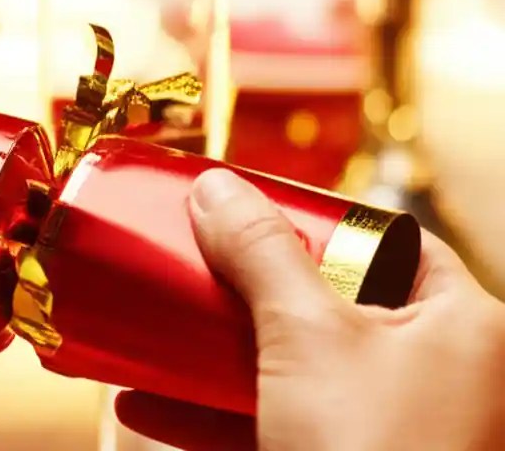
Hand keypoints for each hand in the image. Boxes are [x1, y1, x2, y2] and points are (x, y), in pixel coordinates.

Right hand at [116, 170, 504, 450]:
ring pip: (295, 371)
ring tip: (147, 334)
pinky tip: (149, 407)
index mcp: (466, 326)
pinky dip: (216, 416)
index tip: (249, 209)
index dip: (316, 221)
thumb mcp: (306, 335)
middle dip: (244, 293)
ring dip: (214, 357)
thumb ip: (261, 253)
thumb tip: (215, 187)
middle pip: (329, 305)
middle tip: (191, 267)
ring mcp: (394, 431)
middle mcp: (441, 376)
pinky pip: (278, 426)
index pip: (391, 243)